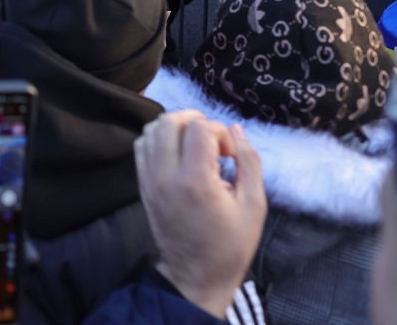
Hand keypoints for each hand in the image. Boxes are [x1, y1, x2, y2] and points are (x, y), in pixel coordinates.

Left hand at [136, 111, 266, 318]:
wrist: (196, 276)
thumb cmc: (230, 245)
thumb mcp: (254, 205)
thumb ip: (249, 162)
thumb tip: (235, 130)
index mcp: (195, 181)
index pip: (199, 128)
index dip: (219, 132)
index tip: (230, 154)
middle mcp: (166, 176)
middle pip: (169, 120)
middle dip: (195, 121)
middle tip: (213, 142)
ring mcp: (149, 180)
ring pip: (151, 129)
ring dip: (175, 128)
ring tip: (195, 146)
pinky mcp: (142, 186)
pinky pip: (142, 146)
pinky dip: (158, 139)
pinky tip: (178, 153)